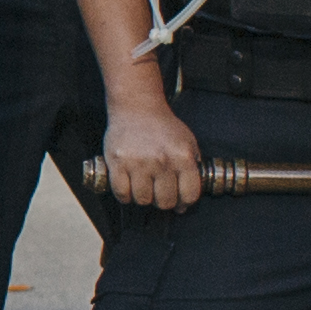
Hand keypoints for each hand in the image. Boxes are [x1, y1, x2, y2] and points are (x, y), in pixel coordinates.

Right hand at [95, 93, 203, 212]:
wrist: (137, 107)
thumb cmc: (162, 126)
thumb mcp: (188, 142)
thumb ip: (192, 169)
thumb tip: (185, 202)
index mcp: (183, 156)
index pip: (189, 195)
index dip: (184, 202)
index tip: (179, 201)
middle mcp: (162, 160)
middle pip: (165, 202)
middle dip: (163, 201)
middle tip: (159, 192)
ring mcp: (138, 162)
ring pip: (142, 200)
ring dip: (143, 198)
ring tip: (143, 186)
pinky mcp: (118, 162)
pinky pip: (122, 194)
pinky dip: (125, 196)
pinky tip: (129, 187)